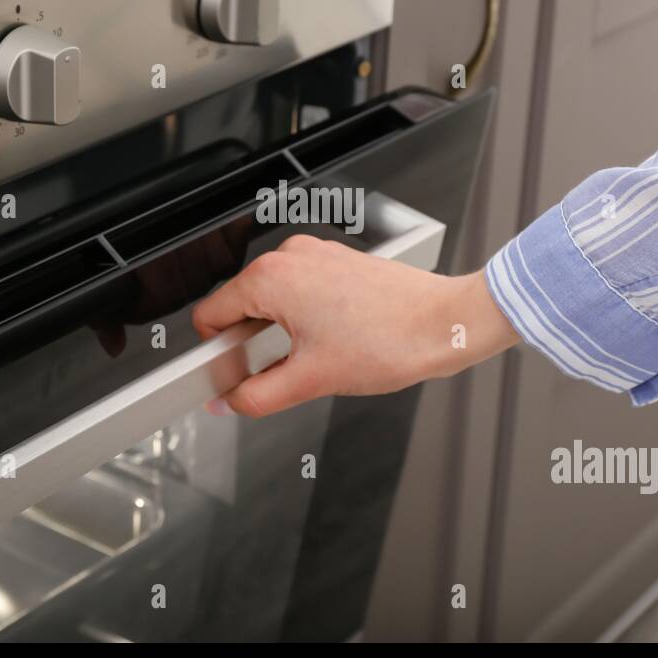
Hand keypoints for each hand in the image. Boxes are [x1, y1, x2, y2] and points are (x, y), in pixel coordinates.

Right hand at [191, 234, 518, 416]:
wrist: (446, 324)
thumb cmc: (392, 340)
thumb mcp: (310, 381)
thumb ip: (255, 397)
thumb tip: (228, 402)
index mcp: (272, 277)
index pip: (210, 316)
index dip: (216, 355)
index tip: (231, 378)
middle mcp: (290, 256)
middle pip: (241, 307)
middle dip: (253, 345)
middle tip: (286, 374)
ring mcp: (317, 255)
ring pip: (274, 301)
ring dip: (282, 334)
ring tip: (319, 357)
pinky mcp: (339, 262)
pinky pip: (302, 292)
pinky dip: (306, 320)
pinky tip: (334, 342)